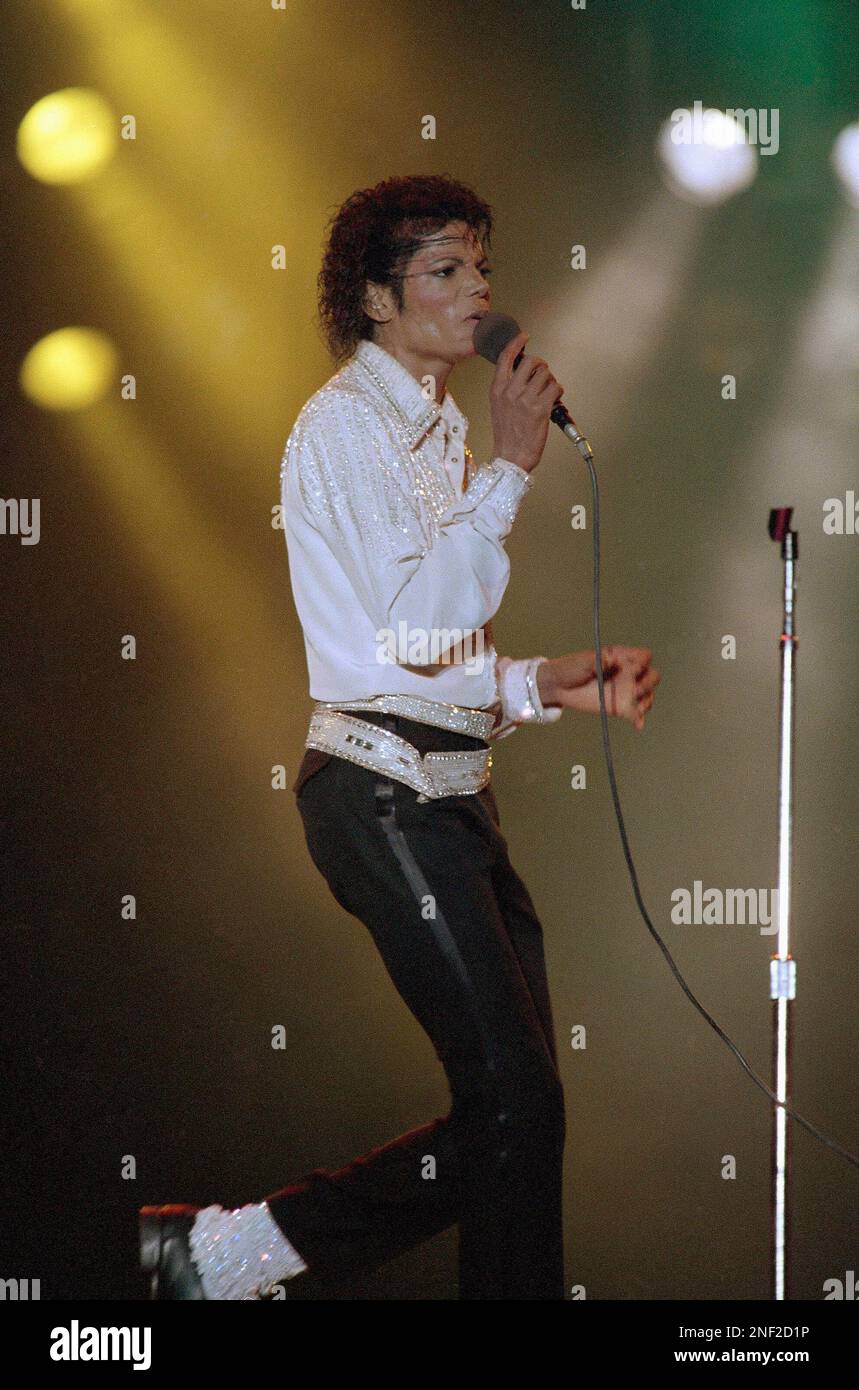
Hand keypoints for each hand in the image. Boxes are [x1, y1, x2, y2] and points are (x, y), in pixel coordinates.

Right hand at [490, 330, 563, 474]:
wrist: (511, 456)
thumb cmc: (506, 434)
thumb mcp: (498, 406)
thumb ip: (507, 388)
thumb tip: (523, 373)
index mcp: (497, 389)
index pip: (506, 357)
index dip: (517, 343)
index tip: (524, 337)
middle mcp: (510, 391)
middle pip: (532, 361)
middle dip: (541, 366)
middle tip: (542, 375)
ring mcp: (526, 399)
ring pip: (546, 374)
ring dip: (550, 382)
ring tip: (547, 394)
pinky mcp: (541, 408)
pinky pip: (555, 388)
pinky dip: (557, 392)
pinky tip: (553, 401)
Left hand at [537, 646, 660, 730]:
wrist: (558, 686)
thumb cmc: (570, 668)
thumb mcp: (585, 660)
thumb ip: (602, 661)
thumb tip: (616, 661)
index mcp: (621, 658)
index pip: (644, 656)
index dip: (643, 661)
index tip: (633, 669)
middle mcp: (627, 674)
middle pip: (652, 676)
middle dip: (648, 683)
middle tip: (634, 689)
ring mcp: (625, 691)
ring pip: (647, 695)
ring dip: (646, 701)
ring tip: (635, 707)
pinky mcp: (619, 707)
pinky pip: (636, 714)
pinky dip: (639, 719)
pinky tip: (637, 724)